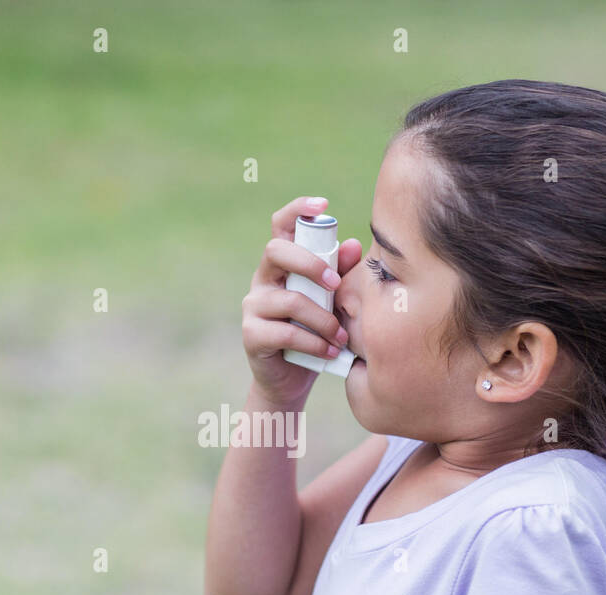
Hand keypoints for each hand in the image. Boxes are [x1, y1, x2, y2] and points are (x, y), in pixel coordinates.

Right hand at [241, 196, 363, 406]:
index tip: (323, 204)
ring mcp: (254, 306)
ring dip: (323, 319)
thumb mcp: (333, 302)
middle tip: (336, 285)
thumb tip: (353, 245)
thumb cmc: (316, 332)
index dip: (297, 209)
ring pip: (289, 300)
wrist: (293, 378)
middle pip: (277, 251)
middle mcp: (263, 279)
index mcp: (283, 264)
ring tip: (342, 337)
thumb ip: (341, 274)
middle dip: (310, 264)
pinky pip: (286, 333)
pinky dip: (314, 343)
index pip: (281, 226)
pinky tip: (330, 352)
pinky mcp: (252, 335)